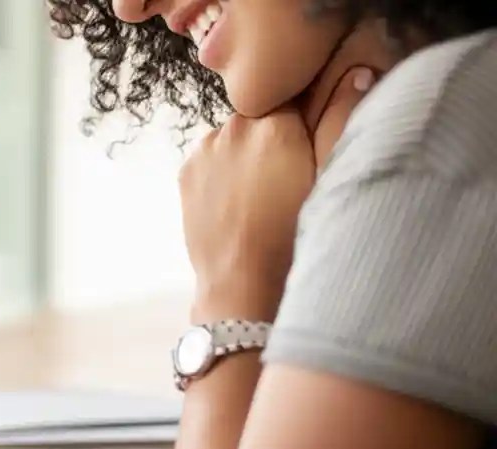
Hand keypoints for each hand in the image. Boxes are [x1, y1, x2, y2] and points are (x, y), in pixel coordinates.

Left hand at [179, 67, 374, 321]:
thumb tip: (357, 71)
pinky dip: (225, 169)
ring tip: (264, 195)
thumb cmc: (295, 235)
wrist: (242, 284)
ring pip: (237, 136)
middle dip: (279, 136)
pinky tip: (239, 201)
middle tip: (291, 177)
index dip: (309, 117)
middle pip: (265, 115)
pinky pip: (212, 156)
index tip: (313, 145)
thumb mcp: (332, 177)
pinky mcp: (186, 172)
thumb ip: (342, 119)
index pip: (298, 92)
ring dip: (250, 152)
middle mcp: (233, 126)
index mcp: (275, 123)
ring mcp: (204, 149)